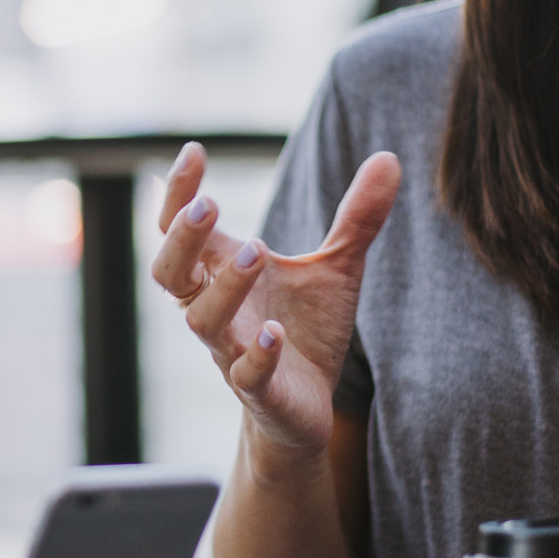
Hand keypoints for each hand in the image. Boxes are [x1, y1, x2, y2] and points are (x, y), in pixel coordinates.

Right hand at [151, 141, 398, 458]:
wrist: (308, 407)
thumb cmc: (306, 330)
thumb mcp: (337, 268)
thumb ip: (356, 217)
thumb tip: (389, 158)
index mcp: (222, 272)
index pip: (179, 228)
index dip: (178, 192)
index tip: (195, 150)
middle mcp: (217, 309)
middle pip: (169, 272)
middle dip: (182, 238)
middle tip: (209, 205)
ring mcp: (233, 350)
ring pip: (202, 320)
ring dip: (224, 286)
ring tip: (258, 251)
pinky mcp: (260, 390)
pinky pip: (246, 374)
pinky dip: (256, 353)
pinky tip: (275, 332)